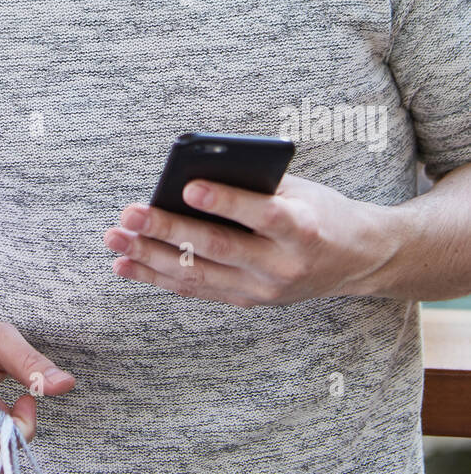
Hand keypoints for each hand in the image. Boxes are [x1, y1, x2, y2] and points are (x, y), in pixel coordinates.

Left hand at [104, 174, 393, 306]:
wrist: (358, 260)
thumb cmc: (321, 211)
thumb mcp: (300, 189)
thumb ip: (254, 183)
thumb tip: (193, 172)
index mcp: (302, 229)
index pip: (260, 215)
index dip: (225, 201)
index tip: (188, 187)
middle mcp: (282, 265)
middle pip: (218, 247)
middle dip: (169, 229)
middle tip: (130, 214)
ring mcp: (264, 289)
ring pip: (198, 274)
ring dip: (150, 257)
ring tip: (115, 239)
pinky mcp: (248, 301)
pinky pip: (196, 289)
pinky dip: (157, 277)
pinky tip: (126, 264)